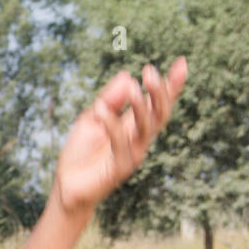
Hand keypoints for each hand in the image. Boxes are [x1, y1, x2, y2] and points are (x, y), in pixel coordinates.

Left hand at [53, 57, 188, 217]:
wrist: (66, 186)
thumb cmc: (80, 152)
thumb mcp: (92, 118)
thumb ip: (108, 99)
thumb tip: (127, 76)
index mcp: (134, 125)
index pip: (157, 103)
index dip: (172, 85)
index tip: (182, 62)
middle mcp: (138, 139)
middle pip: (160, 114)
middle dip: (160, 93)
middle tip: (151, 72)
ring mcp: (132, 154)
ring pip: (146, 127)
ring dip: (140, 106)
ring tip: (133, 86)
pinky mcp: (120, 169)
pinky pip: (120, 144)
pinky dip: (112, 125)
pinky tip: (101, 110)